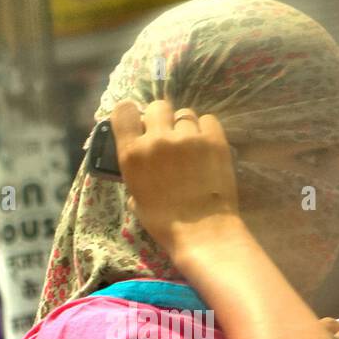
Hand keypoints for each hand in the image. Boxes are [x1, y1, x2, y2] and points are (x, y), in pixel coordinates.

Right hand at [110, 99, 240, 254]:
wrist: (203, 232)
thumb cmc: (165, 223)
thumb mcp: (138, 198)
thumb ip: (137, 171)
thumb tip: (142, 161)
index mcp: (132, 154)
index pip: (124, 111)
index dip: (132, 114)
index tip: (138, 123)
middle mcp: (158, 139)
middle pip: (158, 107)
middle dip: (162, 119)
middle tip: (168, 137)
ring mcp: (187, 137)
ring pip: (185, 114)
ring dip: (185, 127)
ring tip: (191, 147)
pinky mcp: (214, 140)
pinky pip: (208, 120)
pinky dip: (206, 130)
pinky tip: (207, 146)